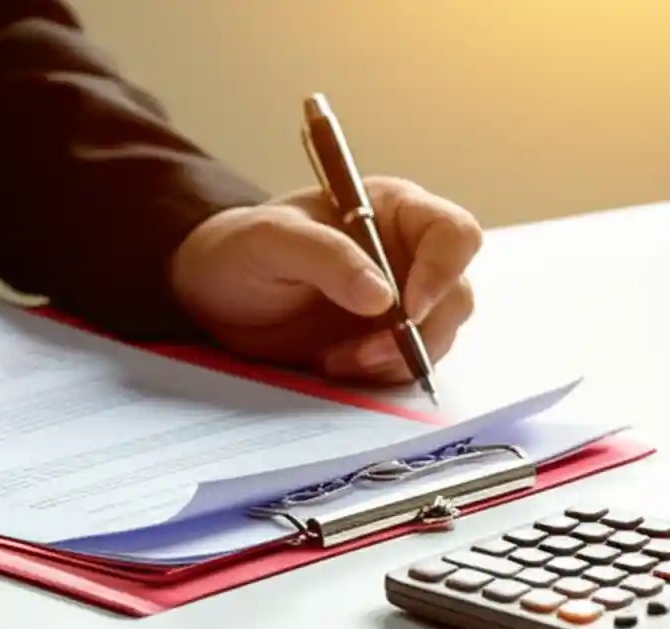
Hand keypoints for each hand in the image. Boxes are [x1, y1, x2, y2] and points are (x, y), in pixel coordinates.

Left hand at [171, 177, 480, 383]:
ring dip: (395, 359)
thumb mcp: (271, 241)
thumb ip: (326, 257)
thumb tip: (384, 297)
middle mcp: (408, 255)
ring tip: (334, 360)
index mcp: (392, 211)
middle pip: (455, 295)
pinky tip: (334, 366)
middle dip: (417, 332)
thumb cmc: (240, 250)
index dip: (443, 272)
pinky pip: (408, 365)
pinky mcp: (384, 342)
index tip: (406, 309)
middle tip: (362, 354)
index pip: (453, 234)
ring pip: (438, 337)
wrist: (214, 295)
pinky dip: (381, 375)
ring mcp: (400, 302)